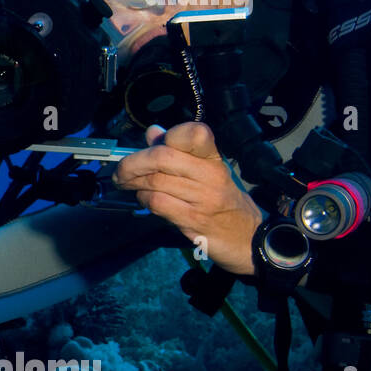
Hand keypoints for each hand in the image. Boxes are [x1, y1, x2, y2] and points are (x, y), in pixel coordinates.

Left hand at [113, 122, 262, 274]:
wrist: (249, 238)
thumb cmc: (224, 203)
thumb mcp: (207, 173)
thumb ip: (178, 152)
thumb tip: (153, 132)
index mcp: (213, 159)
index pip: (193, 133)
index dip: (169, 134)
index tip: (152, 143)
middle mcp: (210, 175)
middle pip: (162, 157)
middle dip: (132, 163)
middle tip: (121, 172)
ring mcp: (203, 198)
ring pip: (155, 180)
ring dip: (134, 183)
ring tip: (130, 186)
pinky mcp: (194, 219)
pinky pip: (158, 202)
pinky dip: (144, 199)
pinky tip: (145, 200)